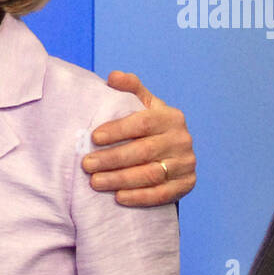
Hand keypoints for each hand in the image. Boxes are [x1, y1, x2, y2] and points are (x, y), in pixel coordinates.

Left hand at [82, 72, 196, 206]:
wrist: (173, 152)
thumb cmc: (150, 126)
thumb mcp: (143, 104)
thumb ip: (130, 88)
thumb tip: (113, 77)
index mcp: (170, 117)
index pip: (142, 122)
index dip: (118, 130)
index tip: (93, 137)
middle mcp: (182, 139)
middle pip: (144, 151)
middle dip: (112, 159)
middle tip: (86, 165)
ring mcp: (186, 163)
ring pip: (151, 174)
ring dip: (120, 180)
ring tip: (95, 182)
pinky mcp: (187, 184)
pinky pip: (162, 194)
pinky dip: (140, 197)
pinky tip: (118, 197)